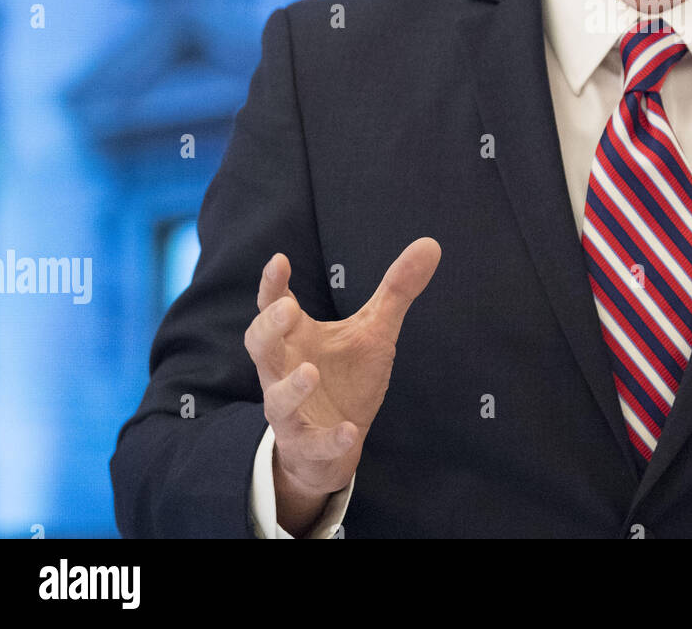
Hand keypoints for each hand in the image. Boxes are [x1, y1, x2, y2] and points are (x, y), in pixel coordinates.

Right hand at [244, 238, 440, 533]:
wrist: (331, 446)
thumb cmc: (345, 377)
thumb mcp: (374, 330)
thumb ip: (396, 289)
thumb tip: (431, 244)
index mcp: (296, 338)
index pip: (274, 307)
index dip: (272, 285)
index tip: (279, 260)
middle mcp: (284, 371)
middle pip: (261, 348)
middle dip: (268, 328)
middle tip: (287, 308)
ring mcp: (291, 411)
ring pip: (277, 400)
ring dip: (291, 387)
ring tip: (310, 371)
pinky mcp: (307, 444)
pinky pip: (313, 444)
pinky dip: (330, 438)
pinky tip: (350, 430)